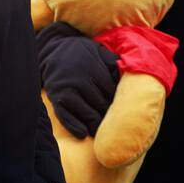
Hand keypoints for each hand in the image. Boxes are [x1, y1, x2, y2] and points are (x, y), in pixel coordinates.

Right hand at [36, 22, 119, 138]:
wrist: (52, 49)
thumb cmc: (82, 52)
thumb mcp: (99, 51)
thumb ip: (114, 63)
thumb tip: (131, 78)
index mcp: (93, 69)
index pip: (112, 93)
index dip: (120, 102)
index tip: (124, 108)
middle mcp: (80, 81)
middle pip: (102, 106)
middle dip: (111, 115)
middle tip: (117, 122)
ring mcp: (67, 90)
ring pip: (88, 115)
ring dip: (97, 124)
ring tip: (103, 129)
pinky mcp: (56, 98)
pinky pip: (66, 117)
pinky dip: (75, 127)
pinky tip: (83, 133)